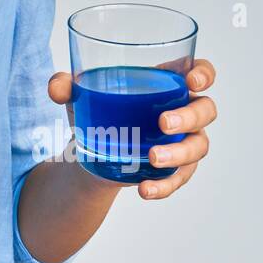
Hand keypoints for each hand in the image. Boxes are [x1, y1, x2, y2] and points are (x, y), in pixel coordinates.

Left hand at [47, 58, 217, 200]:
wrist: (91, 151)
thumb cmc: (97, 111)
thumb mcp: (80, 96)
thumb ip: (65, 86)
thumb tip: (56, 87)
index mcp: (166, 83)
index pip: (199, 73)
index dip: (203, 75)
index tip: (191, 82)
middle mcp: (184, 110)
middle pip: (205, 110)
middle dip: (190, 116)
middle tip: (164, 124)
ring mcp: (184, 141)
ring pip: (199, 146)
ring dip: (178, 153)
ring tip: (152, 158)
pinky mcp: (176, 169)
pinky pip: (180, 179)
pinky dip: (165, 185)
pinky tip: (145, 189)